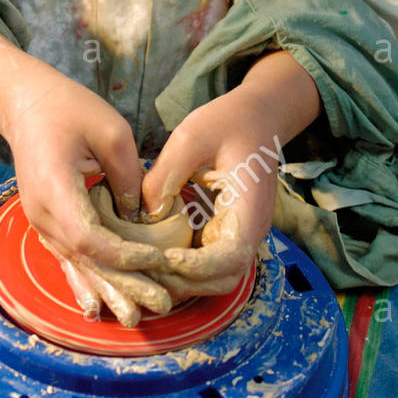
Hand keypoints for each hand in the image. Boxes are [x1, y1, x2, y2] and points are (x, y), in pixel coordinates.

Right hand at [3, 73, 172, 325]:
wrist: (26, 104)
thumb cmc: (69, 108)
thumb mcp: (110, 129)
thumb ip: (127, 175)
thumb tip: (140, 216)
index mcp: (54, 187)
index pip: (88, 237)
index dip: (123, 255)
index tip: (157, 257)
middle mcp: (42, 213)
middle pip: (85, 259)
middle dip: (124, 284)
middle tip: (163, 303)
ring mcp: (41, 220)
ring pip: (76, 264)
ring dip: (108, 290)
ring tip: (137, 316)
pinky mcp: (47, 220)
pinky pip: (67, 257)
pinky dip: (85, 281)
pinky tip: (97, 308)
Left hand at [141, 92, 279, 298]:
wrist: (255, 117)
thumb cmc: (227, 122)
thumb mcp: (191, 138)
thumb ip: (165, 175)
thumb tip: (142, 216)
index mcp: (250, 208)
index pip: (230, 257)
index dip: (197, 266)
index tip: (164, 254)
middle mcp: (250, 230)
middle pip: (223, 278)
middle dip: (184, 281)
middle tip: (144, 267)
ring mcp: (239, 233)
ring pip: (215, 277)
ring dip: (182, 279)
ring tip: (144, 265)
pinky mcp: (226, 230)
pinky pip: (207, 261)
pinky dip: (183, 267)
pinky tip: (153, 256)